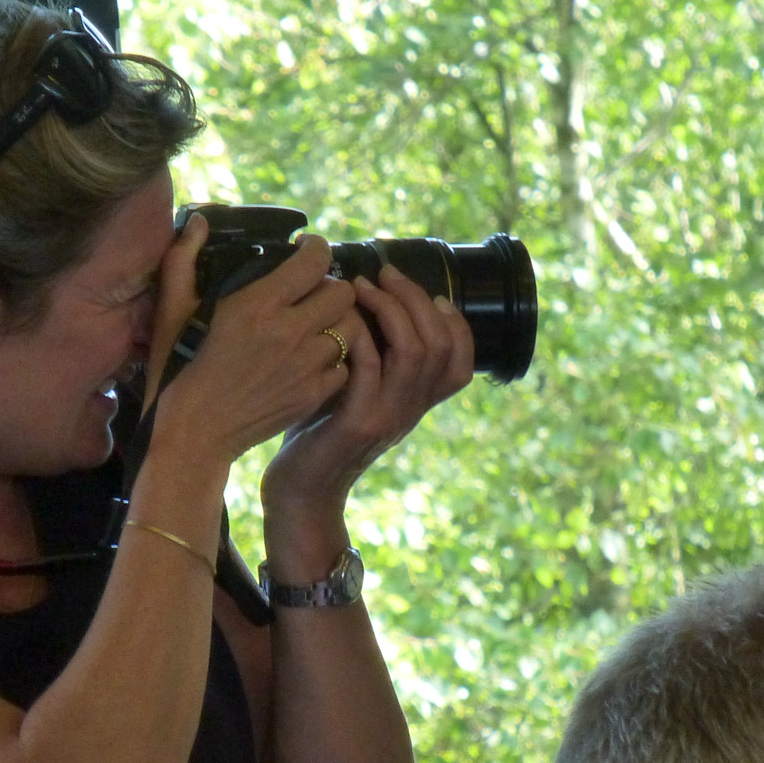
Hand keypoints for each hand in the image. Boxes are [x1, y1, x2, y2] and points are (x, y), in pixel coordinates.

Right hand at [145, 220, 359, 465]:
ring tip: (317, 327)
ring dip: (337, 324)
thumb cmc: (177, 370)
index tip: (307, 251)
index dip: (316, 249)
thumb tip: (198, 221)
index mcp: (257, 305)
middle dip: (331, 286)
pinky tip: (313, 361)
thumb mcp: (171, 310)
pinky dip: (335, 361)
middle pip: (343, 293)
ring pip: (350, 329)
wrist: (192, 434)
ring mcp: (305, 367)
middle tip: (313, 292)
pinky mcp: (312, 396)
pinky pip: (345, 367)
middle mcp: (289, 333)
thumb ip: (183, 259)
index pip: (315, 261)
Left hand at [261, 264, 472, 527]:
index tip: (428, 293)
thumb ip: (372, 357)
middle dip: (415, 298)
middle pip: (440, 344)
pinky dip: (360, 334)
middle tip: (384, 273)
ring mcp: (388, 417)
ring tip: (362, 285)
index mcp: (416, 403)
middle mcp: (410, 410)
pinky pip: (371, 367)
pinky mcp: (359, 423)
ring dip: (390, 309)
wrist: (301, 489)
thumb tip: (366, 300)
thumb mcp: (357, 391)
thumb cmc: (320, 431)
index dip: (454, 321)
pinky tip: (342, 318)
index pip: (462, 361)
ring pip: (414, 351)